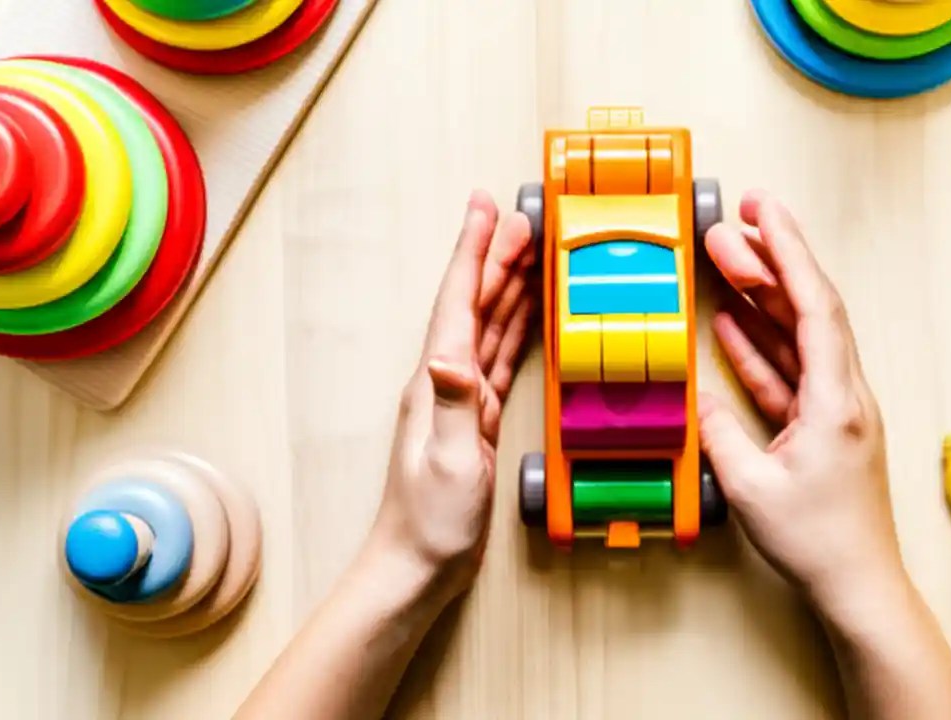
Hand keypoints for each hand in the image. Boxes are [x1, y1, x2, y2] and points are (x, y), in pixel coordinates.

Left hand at [371, 190, 535, 601]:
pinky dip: (517, 328)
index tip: (485, 208)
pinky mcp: (478, 417)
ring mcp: (461, 397)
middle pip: (476, 303)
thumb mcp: (448, 464)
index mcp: (436, 381)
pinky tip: (530, 312)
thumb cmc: (430, 521)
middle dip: (497, 255)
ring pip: (490, 325)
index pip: (457, 303)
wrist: (419, 564)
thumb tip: (448, 356)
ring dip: (510, 284)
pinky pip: (501, 357)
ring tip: (531, 248)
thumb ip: (453, 407)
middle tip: (523, 214)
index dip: (472, 252)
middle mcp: (445, 380)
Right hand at [699, 190, 903, 615]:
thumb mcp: (752, 486)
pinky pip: (789, 371)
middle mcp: (844, 393)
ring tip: (725, 260)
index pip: (815, 304)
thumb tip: (696, 392)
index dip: (789, 250)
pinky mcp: (822, 426)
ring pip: (796, 336)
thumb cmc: (818, 542)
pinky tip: (731, 325)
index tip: (763, 209)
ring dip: (762, 297)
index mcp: (837, 399)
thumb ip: (718, 431)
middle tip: (732, 223)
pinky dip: (760, 345)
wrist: (859, 586)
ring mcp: (835, 408)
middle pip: (808, 308)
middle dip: (771, 259)